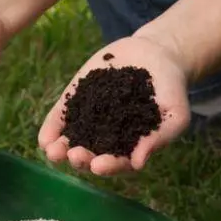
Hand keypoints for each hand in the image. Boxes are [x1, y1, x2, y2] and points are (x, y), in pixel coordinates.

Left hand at [38, 34, 190, 175]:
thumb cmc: (170, 90)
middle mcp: (106, 140)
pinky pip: (60, 120)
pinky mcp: (75, 102)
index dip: (108, 166)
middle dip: (81, 158)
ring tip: (53, 151)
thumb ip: (159, 138)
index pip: (118, 163)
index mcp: (130, 148)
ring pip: (71, 142)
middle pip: (90, 156)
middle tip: (75, 155)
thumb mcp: (175, 114)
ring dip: (60, 150)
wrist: (156, 54)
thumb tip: (138, 164)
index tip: (99, 166)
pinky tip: (45, 139)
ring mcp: (88, 122)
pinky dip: (51, 130)